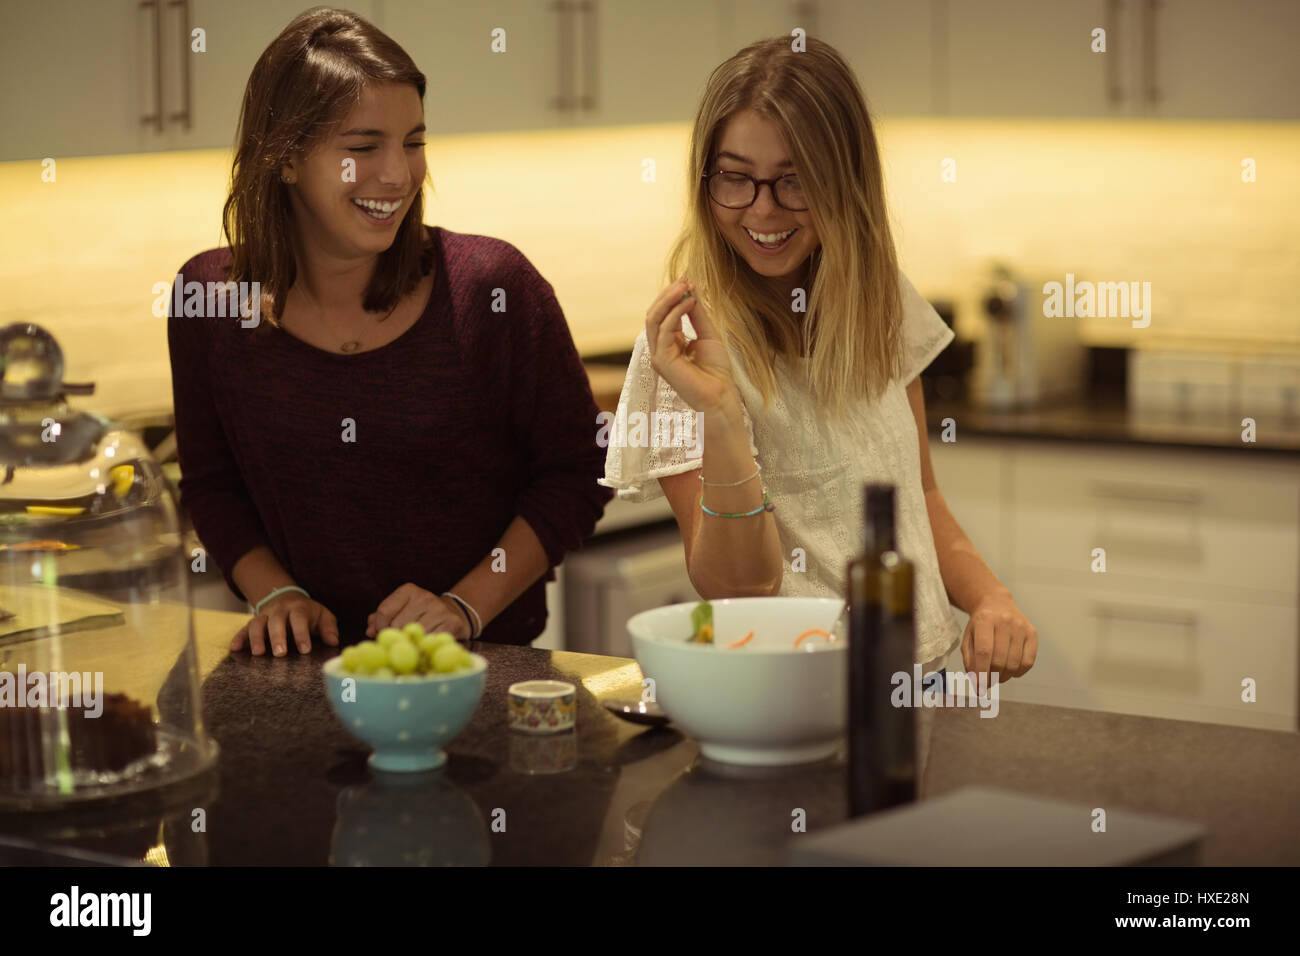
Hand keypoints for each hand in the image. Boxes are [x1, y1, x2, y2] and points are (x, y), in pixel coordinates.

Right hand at [232, 592, 339, 656]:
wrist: (286, 598)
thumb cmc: (308, 613)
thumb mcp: (322, 616)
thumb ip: (329, 628)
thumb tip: (334, 642)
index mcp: (298, 608)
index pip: (299, 618)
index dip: (301, 633)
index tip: (305, 649)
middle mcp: (279, 610)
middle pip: (276, 620)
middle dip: (278, 637)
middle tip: (280, 654)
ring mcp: (265, 615)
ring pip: (257, 623)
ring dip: (256, 638)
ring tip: (258, 653)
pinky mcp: (253, 622)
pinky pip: (243, 628)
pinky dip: (239, 638)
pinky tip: (235, 648)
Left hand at [365, 583, 471, 640]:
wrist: (454, 614)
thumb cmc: (420, 614)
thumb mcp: (401, 609)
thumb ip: (382, 618)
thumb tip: (370, 630)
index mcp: (408, 590)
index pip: (384, 611)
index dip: (381, 627)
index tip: (386, 633)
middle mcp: (424, 597)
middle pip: (397, 625)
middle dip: (396, 636)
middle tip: (402, 640)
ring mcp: (439, 609)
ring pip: (413, 634)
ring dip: (411, 643)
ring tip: (414, 643)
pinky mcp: (452, 623)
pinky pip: (429, 641)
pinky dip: (424, 647)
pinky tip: (425, 646)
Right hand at [645, 278, 739, 414]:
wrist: (721, 395)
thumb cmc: (716, 370)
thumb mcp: (708, 334)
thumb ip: (697, 314)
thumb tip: (690, 290)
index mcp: (668, 343)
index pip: (662, 314)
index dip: (673, 295)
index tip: (688, 280)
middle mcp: (659, 349)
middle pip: (654, 314)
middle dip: (668, 294)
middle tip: (685, 280)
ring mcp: (658, 355)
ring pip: (653, 319)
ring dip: (669, 299)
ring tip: (686, 287)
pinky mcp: (662, 361)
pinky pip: (664, 330)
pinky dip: (676, 313)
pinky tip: (690, 303)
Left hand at [960, 590, 1036, 686]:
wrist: (997, 604)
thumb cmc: (980, 625)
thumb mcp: (968, 637)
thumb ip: (970, 660)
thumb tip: (978, 683)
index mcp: (985, 619)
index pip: (984, 652)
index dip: (982, 673)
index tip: (979, 688)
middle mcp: (1005, 621)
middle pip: (1000, 660)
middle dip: (992, 677)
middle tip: (987, 683)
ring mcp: (1021, 626)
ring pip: (1015, 663)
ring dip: (1004, 677)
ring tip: (997, 675)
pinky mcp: (1032, 633)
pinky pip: (1028, 662)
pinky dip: (1018, 672)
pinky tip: (1010, 670)